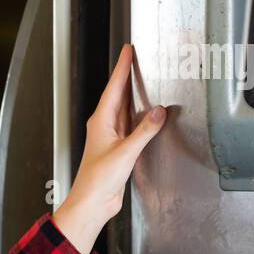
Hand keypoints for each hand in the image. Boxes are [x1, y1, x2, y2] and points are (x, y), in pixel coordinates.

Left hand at [52, 43, 164, 253]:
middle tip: (135, 58)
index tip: (128, 50)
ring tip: (141, 77)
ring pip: (124, 109)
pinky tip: (146, 112)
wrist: (93, 202)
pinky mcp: (118, 148)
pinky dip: (139, 115)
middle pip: (118, 94)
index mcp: (101, 121)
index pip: (114, 88)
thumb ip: (144, 131)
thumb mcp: (125, 152)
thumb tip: (160, 112)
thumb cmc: (98, 180)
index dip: (122, 68)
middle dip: (126, 76)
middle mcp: (104, 126)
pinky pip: (130, 124)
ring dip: (132, 94)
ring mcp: (111, 137)